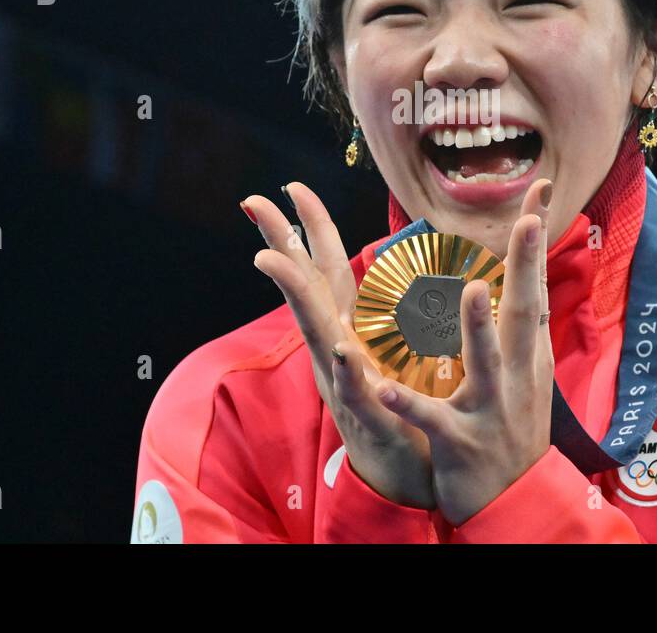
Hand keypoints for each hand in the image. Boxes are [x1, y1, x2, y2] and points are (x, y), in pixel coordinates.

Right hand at [242, 182, 434, 508]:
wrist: (404, 470)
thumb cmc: (398, 404)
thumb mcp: (386, 347)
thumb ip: (381, 309)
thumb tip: (385, 265)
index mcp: (348, 327)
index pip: (326, 267)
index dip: (310, 226)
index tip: (291, 187)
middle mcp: (336, 349)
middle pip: (306, 287)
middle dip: (279, 243)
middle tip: (253, 203)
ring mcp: (345, 382)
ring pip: (316, 332)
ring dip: (295, 296)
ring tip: (272, 260)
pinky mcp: (368, 415)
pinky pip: (354, 391)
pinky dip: (347, 371)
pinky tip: (341, 351)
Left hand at [373, 178, 554, 525]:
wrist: (517, 503)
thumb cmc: (513, 430)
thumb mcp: (526, 376)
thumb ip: (519, 328)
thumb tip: (523, 277)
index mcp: (527, 355)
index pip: (534, 287)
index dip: (535, 243)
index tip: (539, 193)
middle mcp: (516, 375)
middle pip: (522, 314)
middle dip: (525, 267)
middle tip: (528, 222)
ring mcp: (491, 408)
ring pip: (486, 362)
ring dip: (479, 326)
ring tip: (473, 289)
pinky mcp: (461, 442)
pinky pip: (432, 419)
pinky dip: (409, 402)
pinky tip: (385, 386)